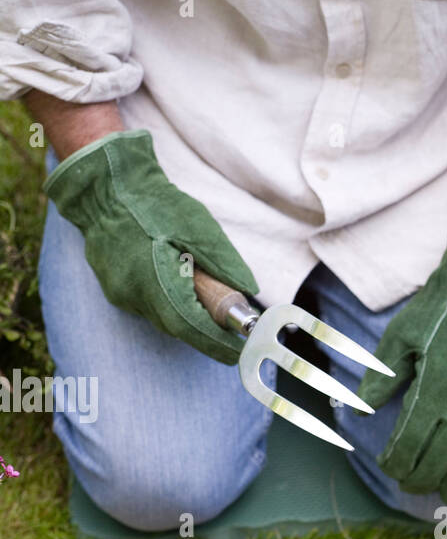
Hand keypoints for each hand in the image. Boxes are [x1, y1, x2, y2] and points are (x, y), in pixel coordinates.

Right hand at [44, 129, 256, 363]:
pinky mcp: (116, 290)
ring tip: (208, 298)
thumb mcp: (199, 227)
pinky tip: (179, 284)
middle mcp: (134, 295)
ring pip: (164, 319)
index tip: (240, 351)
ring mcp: (121, 295)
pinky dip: (171, 304)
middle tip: (233, 327)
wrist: (106, 186)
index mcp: (154, 281)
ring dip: (189, 316)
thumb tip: (248, 292)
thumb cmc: (154, 204)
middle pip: (179, 328)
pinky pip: (150, 307)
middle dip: (207, 331)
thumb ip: (225, 263)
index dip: (217, 343)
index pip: (191, 328)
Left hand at [358, 227, 446, 500]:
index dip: (394, 463)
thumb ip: (381, 377)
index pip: (409, 446)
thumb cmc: (443, 311)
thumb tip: (359, 409)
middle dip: (419, 479)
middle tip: (407, 482)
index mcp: (434, 390)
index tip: (387, 465)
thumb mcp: (401, 336)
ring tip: (439, 493)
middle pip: (439, 463)